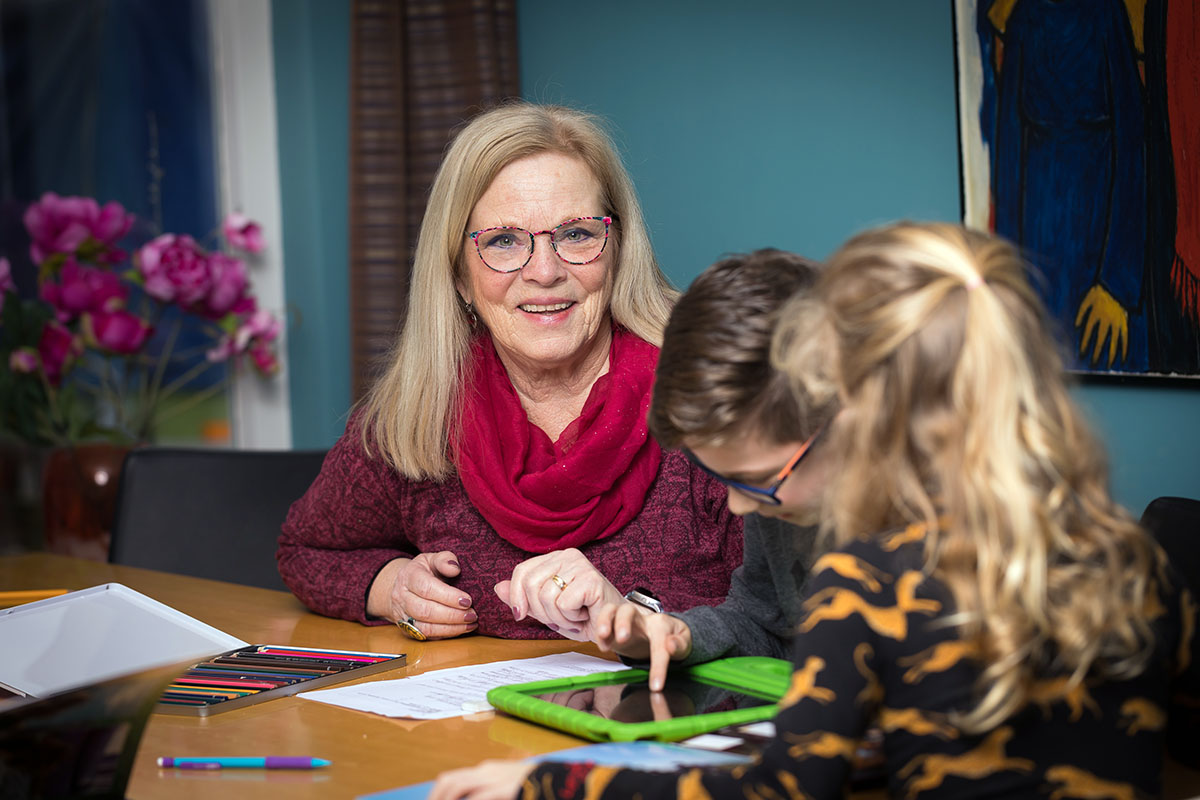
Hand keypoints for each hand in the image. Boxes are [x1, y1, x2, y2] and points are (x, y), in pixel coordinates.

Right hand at [367, 551, 476, 638]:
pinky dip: (446, 634)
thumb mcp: (432, 558)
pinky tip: (461, 629)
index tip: (467, 600)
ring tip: (470, 624)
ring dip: (450, 628)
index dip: (448, 596)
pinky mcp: (407, 630)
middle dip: (452, 615)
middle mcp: (402, 597)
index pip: (427, 588)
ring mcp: (403, 615)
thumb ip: (445, 559)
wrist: (402, 586)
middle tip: (472, 614)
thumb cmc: (422, 571)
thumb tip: (455, 568)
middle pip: (425, 611)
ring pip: (425, 628)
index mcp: (409, 576)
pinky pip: (426, 636)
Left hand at [428, 759, 534, 799]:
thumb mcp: (507, 787)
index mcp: (486, 771)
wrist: (558, 780)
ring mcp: (493, 779)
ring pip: (456, 786)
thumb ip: (488, 792)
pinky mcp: (502, 789)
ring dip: (444, 799)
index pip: (452, 778)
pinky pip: (476, 797)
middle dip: (435, 797)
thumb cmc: (534, 785)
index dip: (438, 794)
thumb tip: (474, 796)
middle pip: (448, 780)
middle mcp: (485, 772)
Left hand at [494, 548, 623, 640]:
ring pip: (546, 597)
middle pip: (530, 585)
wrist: (616, 628)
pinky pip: (563, 604)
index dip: (516, 597)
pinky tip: (585, 615)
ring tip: (575, 617)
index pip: (521, 571)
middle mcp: (568, 555)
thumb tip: (498, 587)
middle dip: (541, 612)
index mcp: (555, 558)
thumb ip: (524, 598)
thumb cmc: (584, 616)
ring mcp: (581, 565)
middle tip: (560, 618)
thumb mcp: (546, 609)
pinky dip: (571, 619)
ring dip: (558, 618)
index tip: (520, 615)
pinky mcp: (592, 579)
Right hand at [593, 602, 692, 690]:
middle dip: (623, 623)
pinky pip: (602, 623)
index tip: (656, 685)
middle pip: (628, 610)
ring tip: (604, 637)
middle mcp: (640, 619)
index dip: (658, 665)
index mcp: (661, 624)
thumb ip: (680, 644)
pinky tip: (603, 646)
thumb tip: (671, 645)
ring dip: (604, 621)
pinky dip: (599, 634)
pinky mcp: (613, 629)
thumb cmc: (673, 637)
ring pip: (611, 610)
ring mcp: (625, 622)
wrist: (663, 633)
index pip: (659, 642)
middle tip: (622, 639)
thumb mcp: (684, 642)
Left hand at [1075, 284, 1128, 366]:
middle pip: (1100, 339)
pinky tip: (1123, 357)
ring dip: (1111, 354)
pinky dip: (1125, 347)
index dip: (1085, 344)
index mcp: (1095, 314)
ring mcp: (1117, 321)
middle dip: (1096, 352)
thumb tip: (1076, 326)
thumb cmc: (1100, 289)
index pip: (1088, 333)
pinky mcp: (1125, 321)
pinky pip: (1125, 336)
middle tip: (1093, 364)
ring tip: (1109, 365)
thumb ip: (1081, 313)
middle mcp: (1106, 319)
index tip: (1082, 355)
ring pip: (1114, 340)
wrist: (1118, 282)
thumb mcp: (1086, 299)